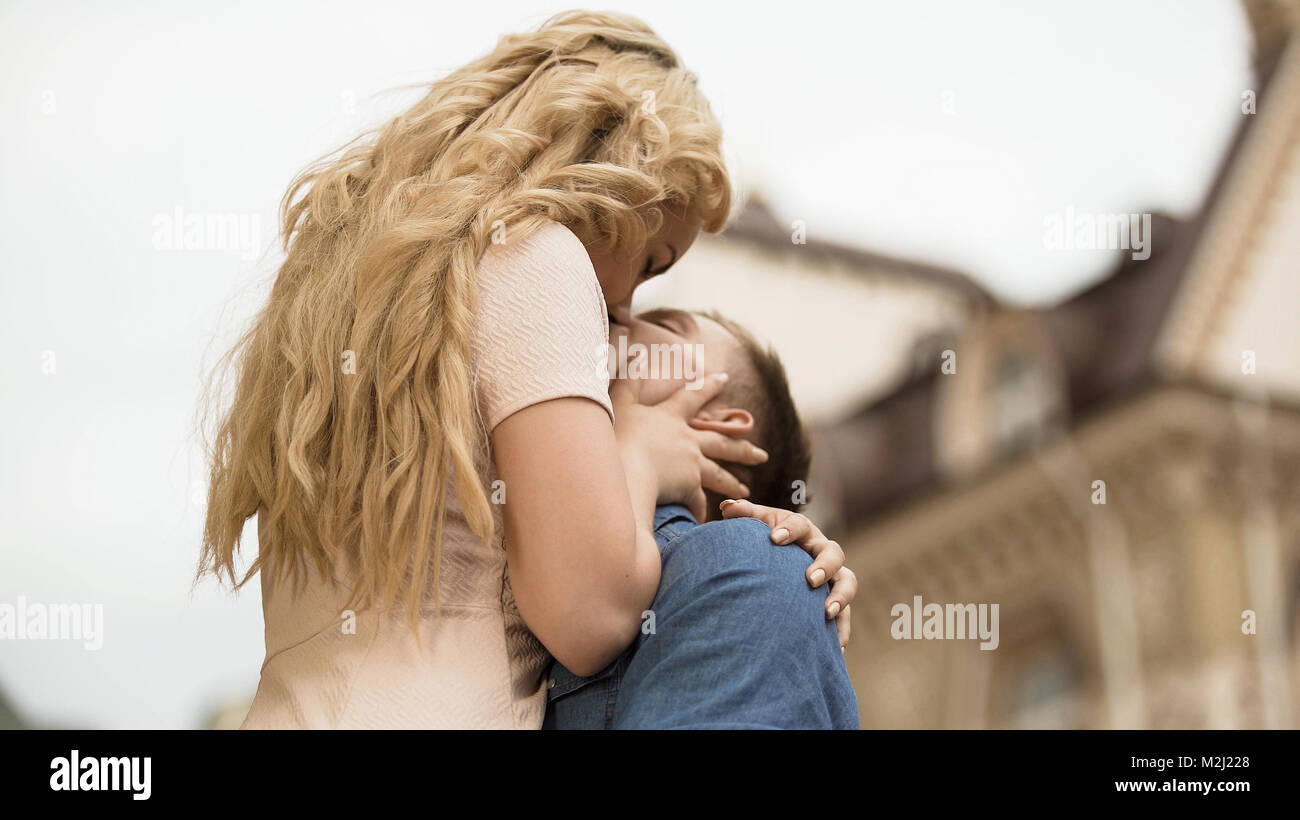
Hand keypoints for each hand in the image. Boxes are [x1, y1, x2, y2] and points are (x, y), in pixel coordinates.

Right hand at [611, 372, 754, 521]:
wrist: (625, 471)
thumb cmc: (617, 436)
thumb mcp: (619, 402)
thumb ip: (629, 380)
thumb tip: (637, 353)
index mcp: (671, 417)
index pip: (693, 396)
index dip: (708, 386)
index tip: (724, 378)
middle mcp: (687, 440)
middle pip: (721, 442)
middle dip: (742, 448)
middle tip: (762, 455)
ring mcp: (691, 465)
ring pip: (718, 474)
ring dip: (732, 482)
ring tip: (745, 490)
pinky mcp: (689, 488)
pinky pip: (698, 501)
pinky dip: (700, 509)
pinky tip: (703, 517)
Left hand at [718, 498, 856, 648]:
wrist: (779, 558)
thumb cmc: (766, 539)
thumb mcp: (756, 524)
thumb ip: (744, 515)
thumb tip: (727, 507)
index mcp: (801, 529)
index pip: (799, 525)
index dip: (789, 530)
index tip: (774, 538)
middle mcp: (821, 549)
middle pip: (833, 552)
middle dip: (825, 565)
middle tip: (811, 579)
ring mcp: (832, 574)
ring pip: (847, 581)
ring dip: (841, 596)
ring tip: (826, 612)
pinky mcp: (834, 598)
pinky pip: (845, 614)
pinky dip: (842, 630)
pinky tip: (837, 647)